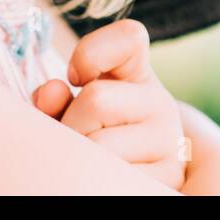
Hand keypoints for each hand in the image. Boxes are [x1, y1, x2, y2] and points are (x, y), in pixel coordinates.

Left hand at [31, 19, 187, 191]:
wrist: (129, 178)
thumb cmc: (90, 136)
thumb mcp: (72, 109)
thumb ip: (56, 97)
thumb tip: (49, 95)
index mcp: (137, 75)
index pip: (129, 37)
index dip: (91, 53)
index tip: (75, 77)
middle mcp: (161, 104)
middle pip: (96, 99)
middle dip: (71, 123)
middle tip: (77, 136)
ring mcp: (170, 143)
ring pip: (99, 146)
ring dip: (78, 157)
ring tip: (87, 160)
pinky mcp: (167, 180)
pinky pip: (111, 178)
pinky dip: (92, 182)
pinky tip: (100, 179)